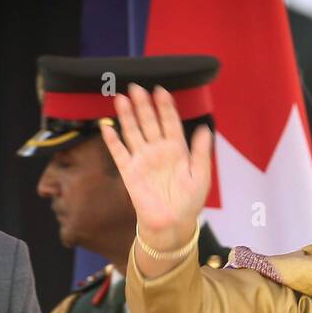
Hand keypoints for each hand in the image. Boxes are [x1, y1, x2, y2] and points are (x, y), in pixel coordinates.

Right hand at [100, 83, 212, 269]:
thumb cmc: (189, 202)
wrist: (172, 224)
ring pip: (133, 132)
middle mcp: (158, 151)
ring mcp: (142, 160)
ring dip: (127, 116)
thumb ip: (202, 152)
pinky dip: (112, 140)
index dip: (165, 107)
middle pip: (149, 122)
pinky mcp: (130, 172)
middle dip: (144, 105)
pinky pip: (119, 153)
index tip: (161, 91)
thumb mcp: (201, 175)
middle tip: (137, 88)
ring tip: (121, 98)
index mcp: (177, 150)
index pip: (170, 122)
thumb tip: (205, 128)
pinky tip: (106, 126)